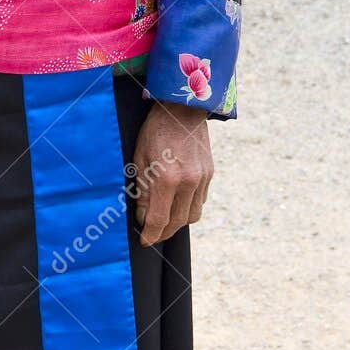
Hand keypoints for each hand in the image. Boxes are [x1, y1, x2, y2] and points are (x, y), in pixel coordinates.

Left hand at [130, 102, 213, 245]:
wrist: (183, 108)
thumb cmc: (155, 131)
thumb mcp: (140, 159)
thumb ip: (142, 191)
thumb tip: (144, 217)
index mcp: (167, 178)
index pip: (159, 219)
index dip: (150, 234)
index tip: (144, 240)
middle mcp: (188, 182)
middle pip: (178, 222)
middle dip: (164, 232)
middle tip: (153, 234)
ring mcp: (202, 178)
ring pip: (192, 215)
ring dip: (178, 223)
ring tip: (165, 221)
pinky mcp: (210, 173)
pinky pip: (200, 200)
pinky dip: (188, 207)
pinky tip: (177, 203)